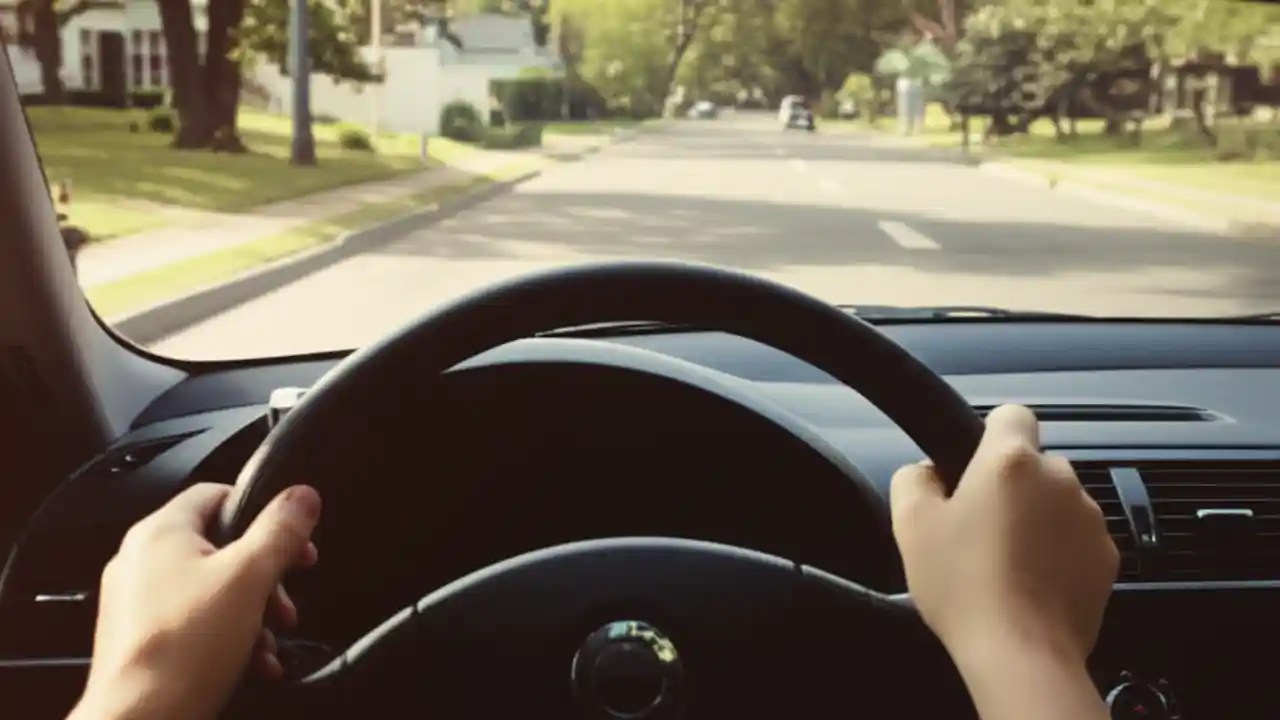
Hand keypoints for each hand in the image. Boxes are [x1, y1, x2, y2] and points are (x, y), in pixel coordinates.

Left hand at [69, 483, 320, 719]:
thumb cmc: (183, 650)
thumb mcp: (251, 577)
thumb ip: (280, 531)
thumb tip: (301, 497)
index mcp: (160, 533)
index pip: (217, 493)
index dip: (262, 511)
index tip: (291, 537)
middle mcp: (140, 561)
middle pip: (220, 548)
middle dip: (264, 577)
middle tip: (284, 599)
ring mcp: (137, 602)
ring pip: (211, 590)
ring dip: (251, 613)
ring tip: (268, 638)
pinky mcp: (141, 639)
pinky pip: (194, 623)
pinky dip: (227, 637)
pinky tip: (250, 660)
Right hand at [890, 404, 1117, 668]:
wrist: (1021, 653)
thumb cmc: (964, 586)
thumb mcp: (910, 524)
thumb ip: (913, 479)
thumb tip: (926, 472)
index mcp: (1010, 461)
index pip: (1012, 414)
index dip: (989, 435)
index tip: (972, 469)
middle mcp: (1060, 480)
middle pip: (1034, 463)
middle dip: (1011, 486)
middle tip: (978, 526)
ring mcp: (1090, 519)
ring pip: (1057, 503)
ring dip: (1037, 520)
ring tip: (1005, 562)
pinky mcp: (1107, 558)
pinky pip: (1077, 540)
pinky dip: (1059, 553)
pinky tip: (1031, 583)